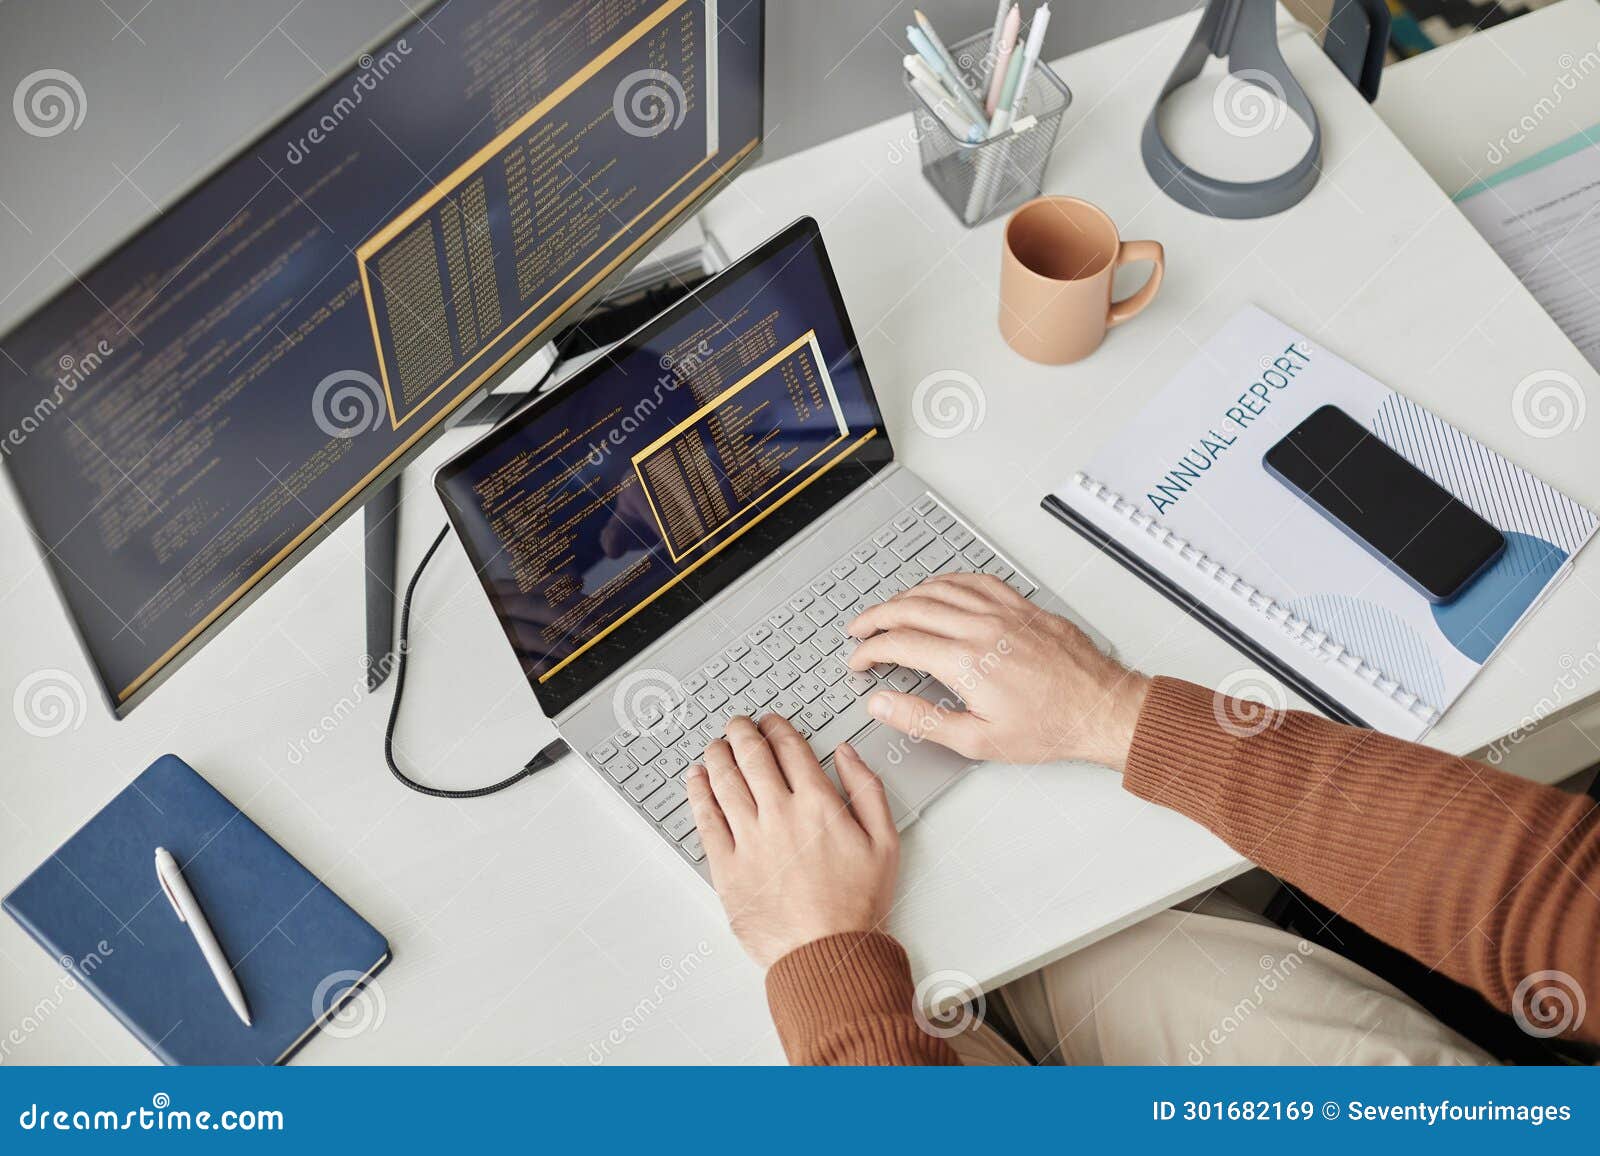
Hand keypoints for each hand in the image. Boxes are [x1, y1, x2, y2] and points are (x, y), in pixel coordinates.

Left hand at [684, 714, 898, 968]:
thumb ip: (867, 790)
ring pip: (724, 781)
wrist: (826, 955)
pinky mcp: (727, 867)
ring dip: (717, 755)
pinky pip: (705, 820)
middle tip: (738, 725)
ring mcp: (749, 840)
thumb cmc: (857, 905)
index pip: (789, 749)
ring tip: (716, 746)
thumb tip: (847, 755)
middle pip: (751, 756)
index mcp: (817, 805)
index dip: (776, 727)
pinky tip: (696, 780)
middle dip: (742, 732)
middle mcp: (779, 815)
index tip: (771, 722)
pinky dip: (698, 793)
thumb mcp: (885, 842)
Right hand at [844, 573, 1149, 768]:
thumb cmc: (1048, 727)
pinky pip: (974, 580)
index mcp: (965, 661)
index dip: (869, 651)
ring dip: (905, 597)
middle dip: (876, 617)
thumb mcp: (978, 739)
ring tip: (888, 610)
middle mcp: (980, 628)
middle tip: (860, 630)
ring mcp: (1002, 611)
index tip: (859, 661)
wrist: (1100, 709)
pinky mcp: (1021, 606)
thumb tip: (882, 705)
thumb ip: (922, 720)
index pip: (899, 643)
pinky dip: (945, 582)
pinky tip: (936, 589)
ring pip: (938, 589)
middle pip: (910, 608)